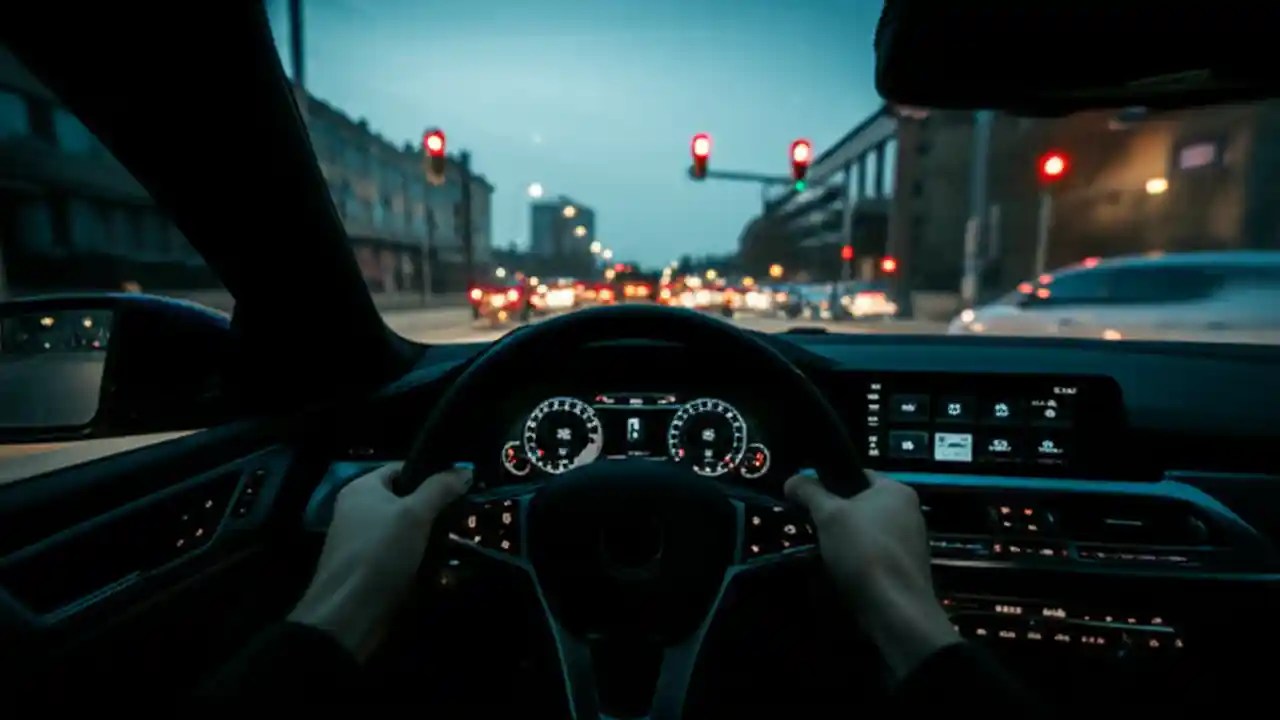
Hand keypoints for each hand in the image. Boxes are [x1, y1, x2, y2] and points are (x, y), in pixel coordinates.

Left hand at [289, 461, 471, 660]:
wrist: (348, 614)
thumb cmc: (379, 552)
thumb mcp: (414, 514)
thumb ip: (440, 488)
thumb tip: (464, 470)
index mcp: (363, 489)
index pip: (402, 469)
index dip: (432, 474)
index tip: (462, 485)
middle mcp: (361, 512)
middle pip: (409, 503)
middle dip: (439, 513)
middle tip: (466, 520)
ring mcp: (368, 543)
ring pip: (412, 534)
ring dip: (436, 543)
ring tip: (461, 548)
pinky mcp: (375, 571)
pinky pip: (407, 559)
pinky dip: (426, 565)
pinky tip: (446, 574)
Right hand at [785, 468, 959, 678]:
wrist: (896, 610)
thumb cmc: (864, 551)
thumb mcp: (829, 515)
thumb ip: (809, 492)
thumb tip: (792, 479)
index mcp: (897, 490)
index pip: (858, 475)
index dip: (830, 484)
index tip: (807, 500)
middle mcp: (909, 512)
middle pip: (861, 506)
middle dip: (835, 516)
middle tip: (810, 527)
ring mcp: (910, 543)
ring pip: (866, 533)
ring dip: (844, 541)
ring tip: (822, 552)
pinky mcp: (905, 569)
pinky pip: (874, 556)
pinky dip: (858, 561)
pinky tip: (842, 572)